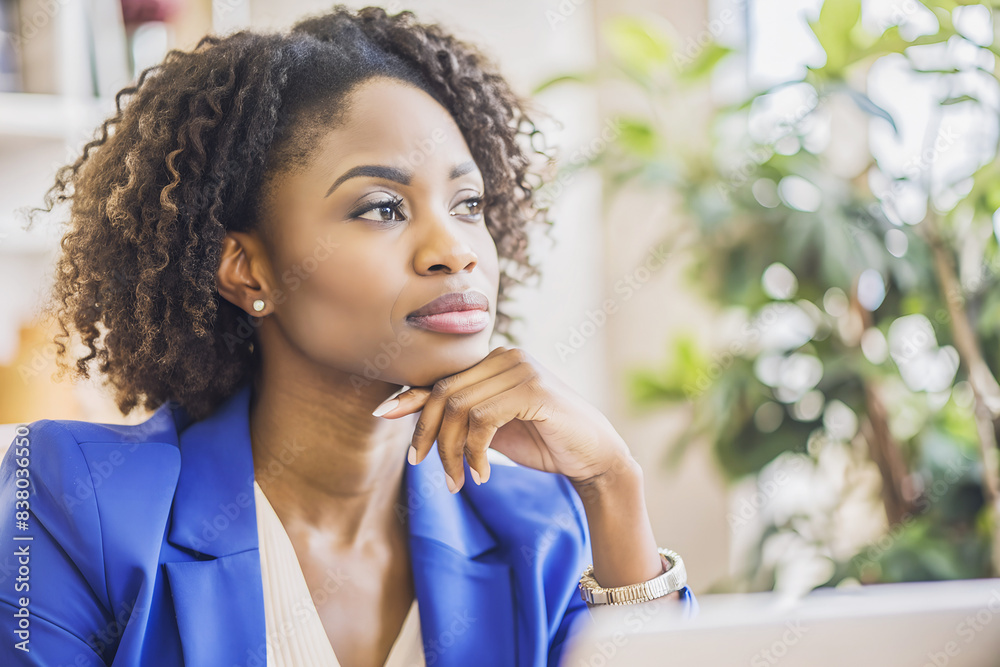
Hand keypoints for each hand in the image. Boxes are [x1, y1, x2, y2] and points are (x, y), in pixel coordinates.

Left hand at [372, 345, 634, 492]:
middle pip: (444, 393)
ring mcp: (522, 369)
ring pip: (459, 408)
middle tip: (427, 469)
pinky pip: (481, 420)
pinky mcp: (533, 390)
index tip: (383, 414)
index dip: (411, 396)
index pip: (443, 376)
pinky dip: (474, 453)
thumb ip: (459, 416)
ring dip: (451, 452)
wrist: (595, 458)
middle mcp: (507, 355)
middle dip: (429, 435)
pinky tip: (482, 475)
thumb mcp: (492, 429)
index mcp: (497, 359)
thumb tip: (403, 408)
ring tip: (460, 481)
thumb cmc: (544, 442)